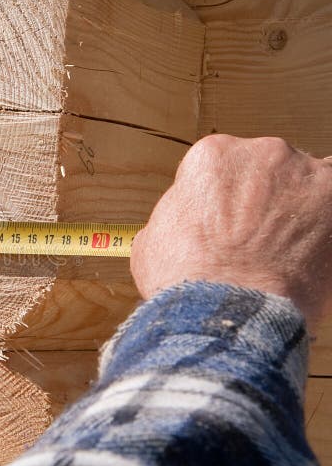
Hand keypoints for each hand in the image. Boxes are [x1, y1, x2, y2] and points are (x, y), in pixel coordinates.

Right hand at [131, 135, 331, 325]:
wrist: (226, 311)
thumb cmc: (186, 278)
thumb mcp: (152, 240)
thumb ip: (175, 217)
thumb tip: (185, 226)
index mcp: (212, 156)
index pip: (220, 168)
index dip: (219, 200)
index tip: (221, 223)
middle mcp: (261, 154)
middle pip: (264, 169)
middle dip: (259, 200)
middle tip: (251, 239)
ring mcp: (305, 174)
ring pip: (304, 183)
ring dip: (295, 208)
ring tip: (283, 250)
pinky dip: (326, 222)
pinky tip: (311, 249)